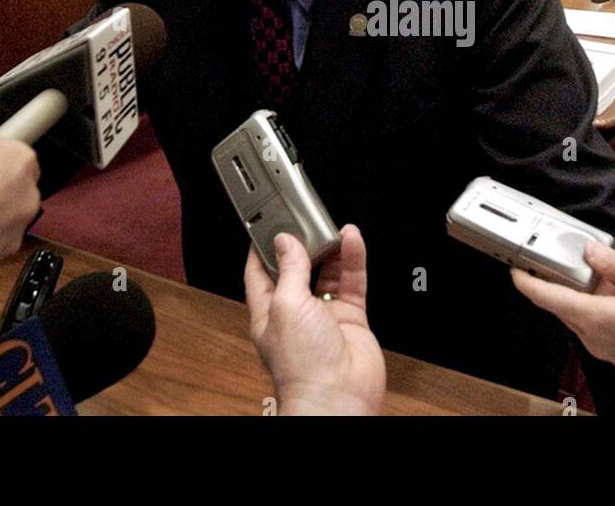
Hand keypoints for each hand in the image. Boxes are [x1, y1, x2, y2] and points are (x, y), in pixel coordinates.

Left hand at [244, 225, 384, 414]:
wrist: (337, 395)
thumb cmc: (302, 364)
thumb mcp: (286, 304)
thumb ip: (289, 270)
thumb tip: (286, 242)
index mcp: (268, 311)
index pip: (260, 272)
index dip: (263, 247)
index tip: (268, 223)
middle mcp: (296, 313)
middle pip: (299, 269)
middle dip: (304, 244)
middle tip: (309, 220)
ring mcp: (325, 316)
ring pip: (329, 273)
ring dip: (332, 249)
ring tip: (334, 227)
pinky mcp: (352, 319)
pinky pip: (353, 282)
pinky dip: (354, 261)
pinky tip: (353, 241)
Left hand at [511, 246, 614, 393]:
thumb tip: (593, 253)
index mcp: (592, 317)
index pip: (546, 297)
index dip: (527, 281)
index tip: (515, 268)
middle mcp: (594, 336)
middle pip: (569, 301)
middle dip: (577, 275)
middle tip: (589, 254)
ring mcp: (609, 347)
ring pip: (592, 309)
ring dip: (603, 285)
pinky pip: (608, 319)